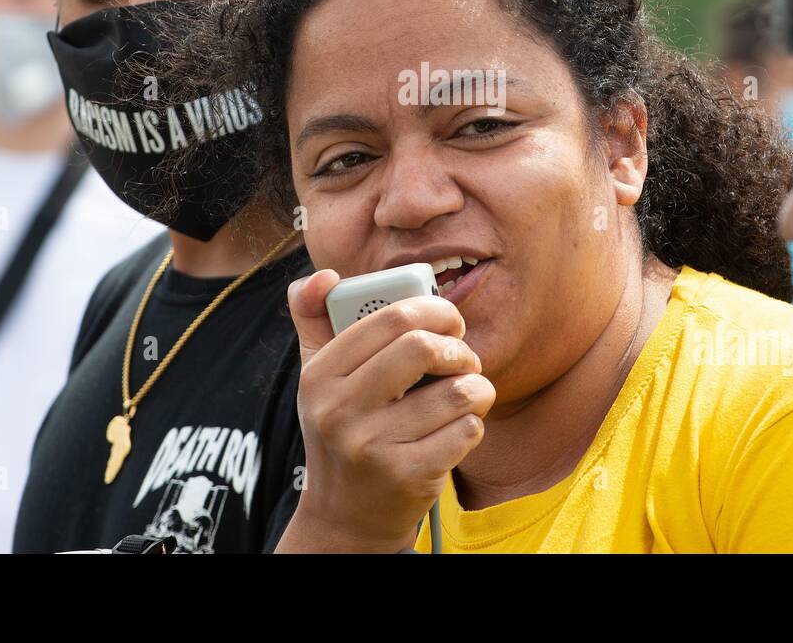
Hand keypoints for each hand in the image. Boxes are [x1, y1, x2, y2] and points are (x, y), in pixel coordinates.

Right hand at [275, 269, 494, 551]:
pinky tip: (457, 428)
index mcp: (320, 375)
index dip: (434, 309)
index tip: (447, 321)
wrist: (345, 516)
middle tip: (462, 357)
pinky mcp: (406, 477)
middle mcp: (339, 411)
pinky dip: (473, 424)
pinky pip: (466, 430)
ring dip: (476, 387)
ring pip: (457, 392)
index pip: (391, 317)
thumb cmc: (342, 430)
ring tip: (466, 393)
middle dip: (459, 347)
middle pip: (424, 348)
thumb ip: (315, 319)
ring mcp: (372, 447)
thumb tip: (322, 275)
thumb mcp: (317, 377)